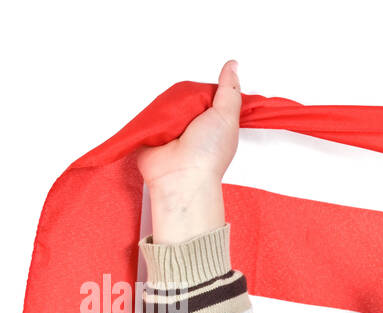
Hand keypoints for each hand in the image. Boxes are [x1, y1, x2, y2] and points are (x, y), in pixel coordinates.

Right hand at [136, 59, 241, 194]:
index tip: (205, 90)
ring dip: (167, 103)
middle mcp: (194, 124)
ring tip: (172, 111)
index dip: (207, 90)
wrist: (180, 177)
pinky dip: (150, 111)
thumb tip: (233, 66)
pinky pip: (149, 113)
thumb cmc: (208, 152)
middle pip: (186, 95)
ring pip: (167, 102)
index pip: (209, 94)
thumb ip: (229, 90)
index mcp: (215, 121)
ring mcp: (173, 128)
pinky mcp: (153, 132)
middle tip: (186, 103)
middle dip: (184, 94)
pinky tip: (154, 112)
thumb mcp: (227, 116)